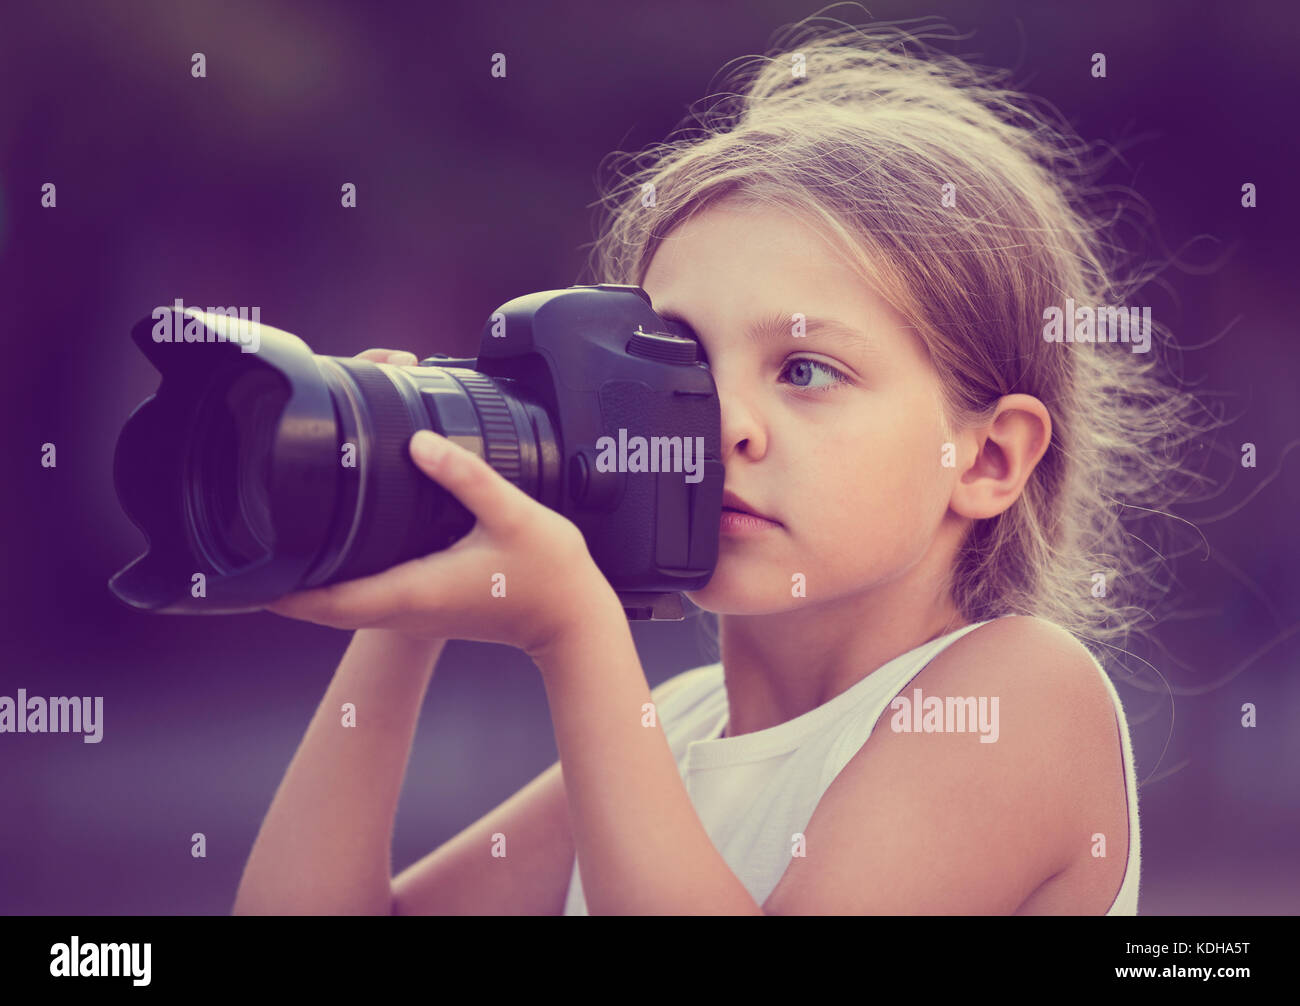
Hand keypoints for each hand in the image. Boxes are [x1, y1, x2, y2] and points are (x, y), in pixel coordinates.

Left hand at [263, 348, 620, 657]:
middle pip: (325, 607)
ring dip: (313, 584)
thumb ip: (466, 475)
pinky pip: (370, 597)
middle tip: (253, 548)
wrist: (572, 620)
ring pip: (346, 605)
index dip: (284, 591)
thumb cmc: (549, 575)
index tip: (248, 574)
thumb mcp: (512, 514)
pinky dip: (345, 581)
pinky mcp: (429, 606)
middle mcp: (408, 608)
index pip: (331, 601)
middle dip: (285, 585)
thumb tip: (420, 442)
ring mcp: (417, 612)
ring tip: (287, 543)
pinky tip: (343, 547)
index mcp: (415, 590)